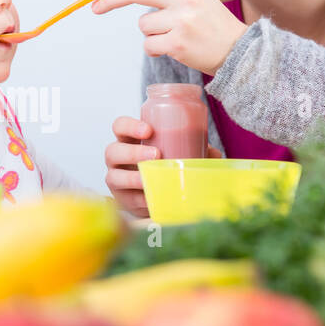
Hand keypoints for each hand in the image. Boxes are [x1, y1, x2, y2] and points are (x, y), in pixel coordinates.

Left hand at [91, 0, 247, 73]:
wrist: (237, 50)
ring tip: (173, 33)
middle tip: (96, 6)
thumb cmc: (209, 19)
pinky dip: (155, 47)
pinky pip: (148, 44)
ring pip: (142, 24)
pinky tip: (174, 46)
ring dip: (150, 31)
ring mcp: (182, 20)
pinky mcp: (177, 43)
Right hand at [104, 115, 220, 216]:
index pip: (120, 126)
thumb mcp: (176, 152)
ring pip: (113, 176)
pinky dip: (139, 198)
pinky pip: (125, 199)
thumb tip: (212, 152)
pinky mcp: (121, 199)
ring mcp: (116, 179)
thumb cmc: (164, 166)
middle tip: (156, 154)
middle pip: (112, 151)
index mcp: (130, 140)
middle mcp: (118, 158)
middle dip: (133, 152)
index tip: (149, 130)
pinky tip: (151, 197)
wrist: (157, 194)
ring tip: (150, 178)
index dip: (130, 126)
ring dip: (132, 177)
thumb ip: (194, 149)